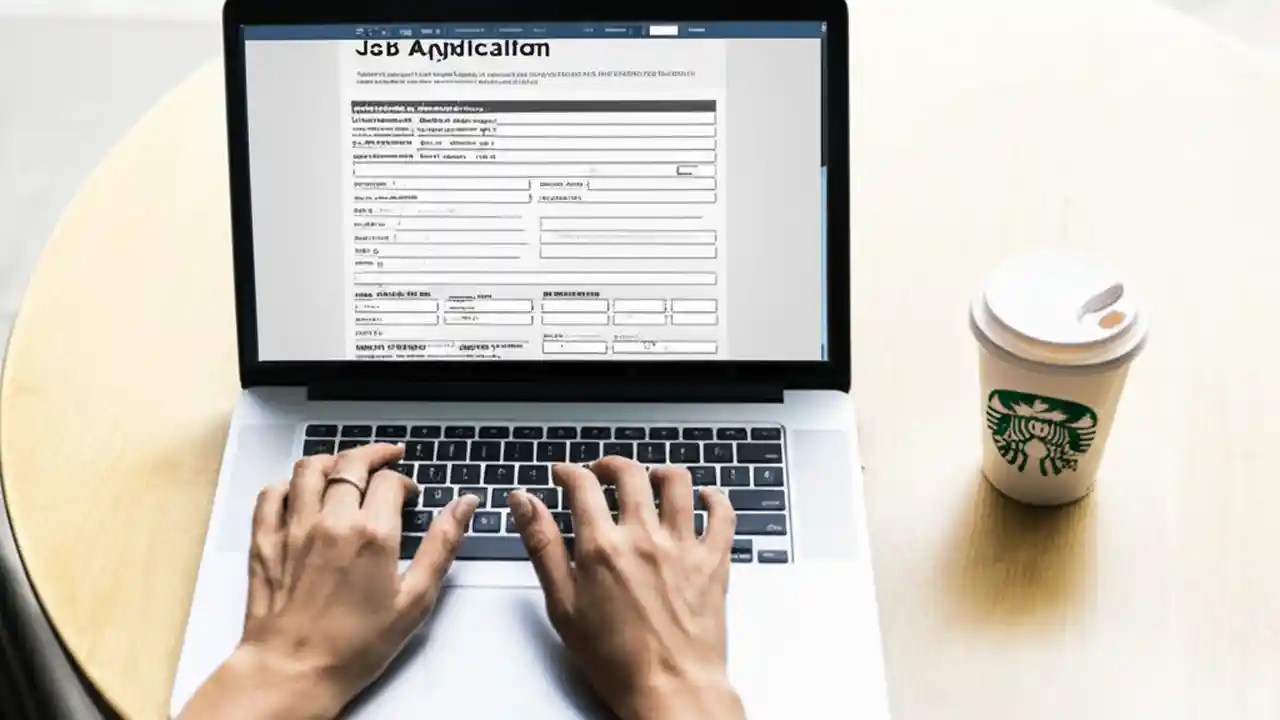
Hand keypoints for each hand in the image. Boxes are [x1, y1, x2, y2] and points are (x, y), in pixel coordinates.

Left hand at [179, 443, 478, 719]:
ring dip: (331, 460)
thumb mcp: (414, 600)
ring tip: (345, 466)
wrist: (294, 671)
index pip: (390, 481)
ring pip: (309, 468)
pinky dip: (287, 484)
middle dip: (373, 455)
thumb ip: (441, 546)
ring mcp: (294, 528)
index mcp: (372, 534)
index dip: (404, 481)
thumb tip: (463, 506)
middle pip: (351, 463)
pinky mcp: (265, 541)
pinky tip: (301, 492)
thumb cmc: (353, 646)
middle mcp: (331, 522)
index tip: (409, 494)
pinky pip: (271, 494)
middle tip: (386, 458)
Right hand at [507, 456, 744, 719]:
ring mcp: (683, 546)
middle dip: (610, 465)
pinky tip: (704, 497)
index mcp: (602, 547)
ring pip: (677, 482)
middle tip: (602, 472)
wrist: (670, 688)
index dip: (568, 471)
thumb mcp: (562, 605)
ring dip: (660, 472)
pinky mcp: (714, 561)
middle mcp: (644, 537)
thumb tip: (523, 502)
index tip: (563, 473)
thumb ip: (542, 546)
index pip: (582, 485)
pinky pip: (722, 513)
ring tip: (650, 480)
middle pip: (629, 473)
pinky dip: (714, 498)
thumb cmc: (615, 659)